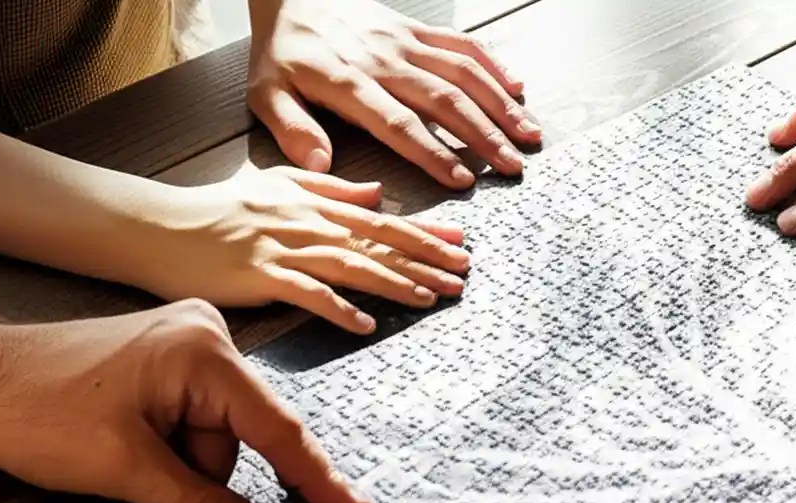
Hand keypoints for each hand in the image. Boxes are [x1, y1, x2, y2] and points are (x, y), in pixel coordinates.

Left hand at [0, 300, 368, 502]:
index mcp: (204, 352)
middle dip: (205, 470)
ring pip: (220, 431)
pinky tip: (133, 440)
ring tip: (125, 452)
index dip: (316, 477)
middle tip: (148, 475)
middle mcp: (207, 335)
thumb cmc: (33, 405)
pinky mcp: (173, 354)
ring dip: (185, 460)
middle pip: (244, 433)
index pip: (278, 428)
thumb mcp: (124, 471)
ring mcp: (189, 341)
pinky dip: (176, 443)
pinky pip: (201, 415)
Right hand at [139, 166, 469, 334]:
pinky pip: (305, 293)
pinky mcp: (258, 275)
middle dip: (424, 258)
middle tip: (463, 274)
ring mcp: (282, 248)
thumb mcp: (277, 187)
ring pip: (351, 264)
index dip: (423, 232)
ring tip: (431, 298)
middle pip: (376, 242)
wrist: (156, 226)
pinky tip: (366, 324)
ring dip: (394, 282)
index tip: (460, 243)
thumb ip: (330, 190)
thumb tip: (378, 195)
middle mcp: (305, 222)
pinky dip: (338, 308)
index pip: (380, 219)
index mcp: (313, 202)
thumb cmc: (216, 209)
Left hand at [247, 0, 539, 187]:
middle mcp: (384, 60)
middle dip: (483, 136)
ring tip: (528, 134)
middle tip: (511, 166)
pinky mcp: (416, 28)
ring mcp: (405, 41)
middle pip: (443, 101)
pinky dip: (493, 64)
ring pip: (463, 72)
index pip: (399, 124)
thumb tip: (321, 165)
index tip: (461, 180)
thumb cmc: (282, 53)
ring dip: (500, 105)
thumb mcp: (267, 94)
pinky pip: (461, 44)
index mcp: (348, 82)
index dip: (433, 153)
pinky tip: (517, 88)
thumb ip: (292, 131)